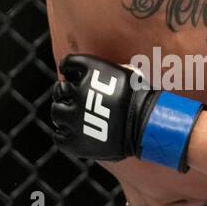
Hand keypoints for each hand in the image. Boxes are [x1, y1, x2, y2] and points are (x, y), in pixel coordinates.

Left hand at [51, 54, 204, 171]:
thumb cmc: (141, 97)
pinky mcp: (75, 141)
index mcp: (89, 72)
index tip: (71, 73)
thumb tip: (89, 71)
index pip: (67, 64)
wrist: (149, 125)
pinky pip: (58, 137)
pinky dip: (61, 134)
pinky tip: (69, 132)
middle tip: (72, 98)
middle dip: (65, 93)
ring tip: (72, 116)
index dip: (69, 69)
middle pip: (60, 89)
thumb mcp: (124, 72)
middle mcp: (77, 92)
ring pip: (56, 112)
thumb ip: (102, 71)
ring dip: (62, 112)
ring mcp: (74, 118)